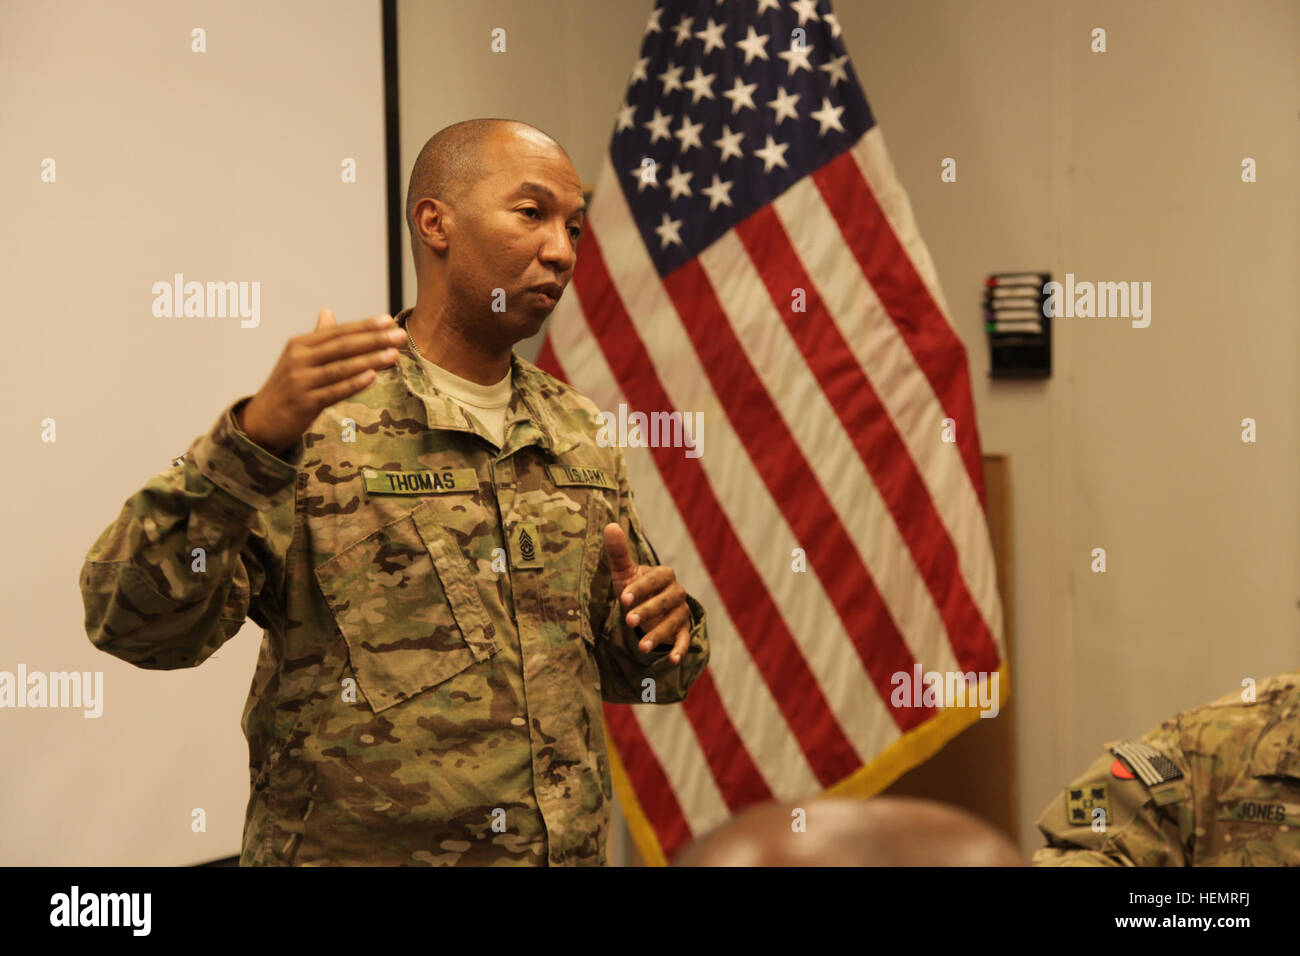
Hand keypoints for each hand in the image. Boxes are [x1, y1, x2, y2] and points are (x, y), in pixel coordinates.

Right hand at [237, 310, 407, 453]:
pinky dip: (353, 383)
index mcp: (301, 345)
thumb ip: (318, 338)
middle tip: (399, 335)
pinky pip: (334, 391)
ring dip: (369, 359)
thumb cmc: (287, 388)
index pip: (338, 332)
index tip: (389, 320)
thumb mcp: (299, 359)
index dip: (364, 326)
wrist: (261, 421)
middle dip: (373, 339)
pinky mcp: (304, 403)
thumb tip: (328, 312)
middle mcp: (299, 359)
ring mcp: (301, 381)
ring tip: (393, 354)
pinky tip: (372, 376)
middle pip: (342, 346)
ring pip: (341, 367)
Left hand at [603, 522, 690, 663]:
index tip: (623, 599)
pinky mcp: (683, 630)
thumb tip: (610, 525)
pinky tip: (673, 661)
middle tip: (628, 621)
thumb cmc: (633, 588)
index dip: (640, 588)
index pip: (655, 579)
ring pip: (674, 622)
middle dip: (647, 611)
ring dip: (659, 634)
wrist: (646, 607)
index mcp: (664, 575)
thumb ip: (618, 552)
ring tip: (642, 648)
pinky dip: (681, 649)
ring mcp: (681, 612)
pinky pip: (685, 639)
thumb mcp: (624, 572)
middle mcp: (677, 592)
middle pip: (665, 601)